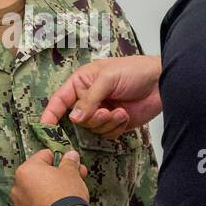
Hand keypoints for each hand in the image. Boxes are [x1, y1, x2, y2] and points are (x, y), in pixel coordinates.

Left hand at [11, 149, 88, 205]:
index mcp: (26, 171)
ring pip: (35, 194)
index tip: (68, 164)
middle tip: (71, 179)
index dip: (59, 159)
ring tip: (64, 197)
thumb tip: (70, 156)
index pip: (44, 156)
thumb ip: (69, 162)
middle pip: (38, 176)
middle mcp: (18, 188)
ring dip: (48, 193)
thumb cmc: (66, 196)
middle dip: (55, 177)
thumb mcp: (71, 173)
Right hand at [41, 54, 161, 138]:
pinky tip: (125, 115)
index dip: (50, 113)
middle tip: (105, 111)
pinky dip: (116, 127)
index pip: (59, 100)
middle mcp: (89, 98)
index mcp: (81, 82)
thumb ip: (89, 99)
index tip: (44, 126)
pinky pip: (106, 134)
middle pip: (77, 119)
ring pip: (92, 128)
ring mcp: (102, 112)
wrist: (161, 82)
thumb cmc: (134, 71)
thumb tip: (73, 118)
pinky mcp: (115, 123)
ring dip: (106, 122)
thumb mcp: (107, 79)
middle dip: (91, 118)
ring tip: (120, 111)